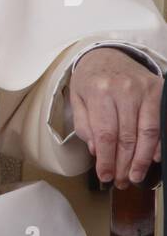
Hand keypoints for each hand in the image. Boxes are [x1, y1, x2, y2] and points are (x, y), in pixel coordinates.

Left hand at [69, 49, 162, 186]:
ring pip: (147, 132)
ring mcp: (143, 89)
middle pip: (127, 137)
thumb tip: (96, 151)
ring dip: (142, 159)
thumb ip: (85, 125)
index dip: (106, 160)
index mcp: (99, 90)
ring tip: (135, 176)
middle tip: (122, 181)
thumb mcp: (77, 98)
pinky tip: (153, 158)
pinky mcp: (157, 90)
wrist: (107, 54)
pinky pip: (160, 122)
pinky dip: (158, 143)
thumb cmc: (90, 79)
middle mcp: (123, 89)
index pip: (105, 134)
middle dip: (124, 164)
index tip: (105, 176)